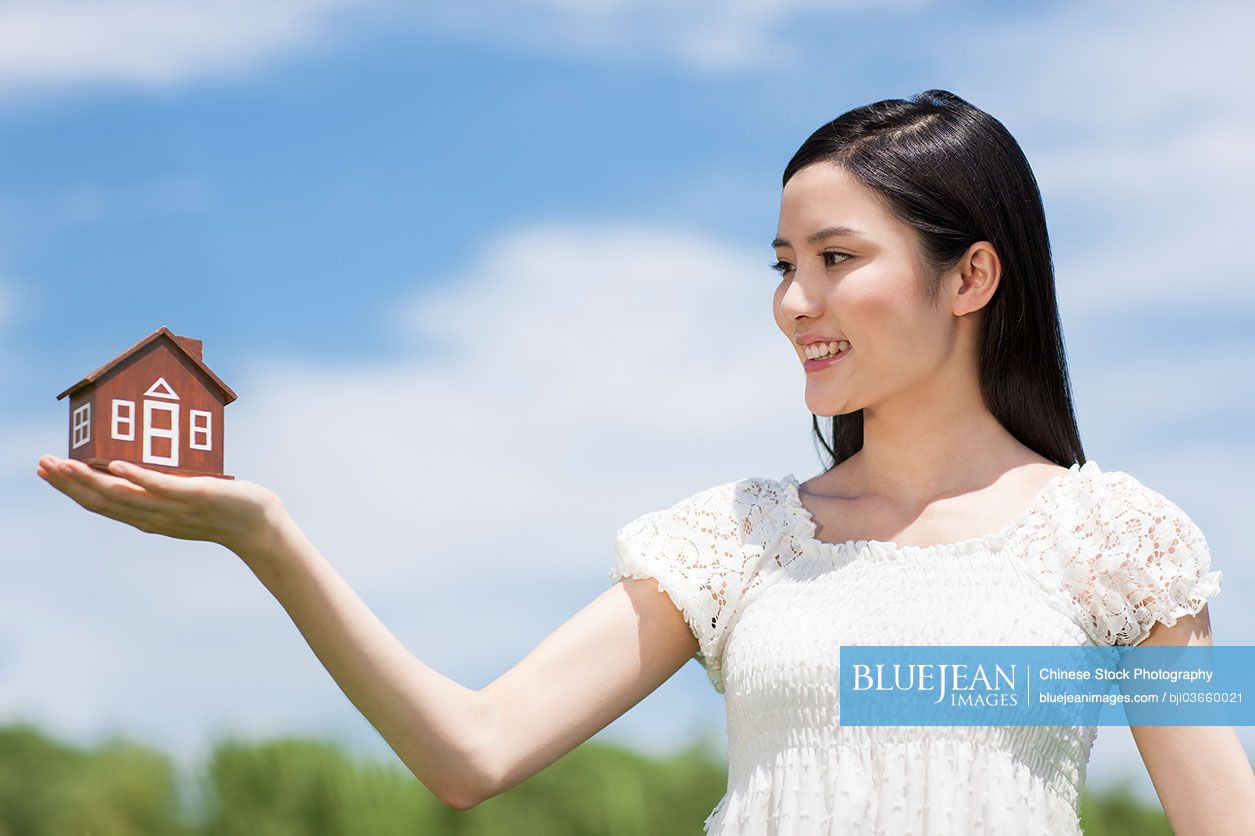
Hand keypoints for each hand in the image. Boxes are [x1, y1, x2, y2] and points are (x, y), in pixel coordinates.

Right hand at [36, 454, 284, 552]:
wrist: (260, 527)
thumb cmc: (223, 510)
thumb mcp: (183, 499)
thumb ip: (160, 490)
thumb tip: (139, 469)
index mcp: (149, 518)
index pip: (100, 504)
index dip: (70, 489)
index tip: (46, 471)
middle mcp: (155, 516)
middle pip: (102, 501)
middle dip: (68, 482)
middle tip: (40, 462)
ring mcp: (174, 507)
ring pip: (123, 495)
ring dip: (90, 479)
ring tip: (63, 462)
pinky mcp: (196, 495)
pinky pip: (162, 487)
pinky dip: (137, 477)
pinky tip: (115, 466)